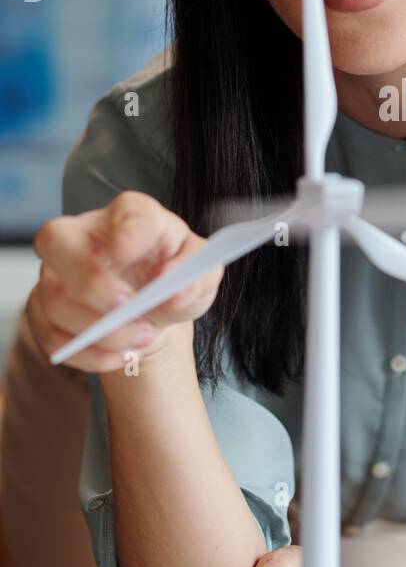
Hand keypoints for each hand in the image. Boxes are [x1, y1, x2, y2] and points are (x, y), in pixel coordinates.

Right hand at [28, 189, 223, 371]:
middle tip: (127, 307)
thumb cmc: (174, 280)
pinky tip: (122, 354)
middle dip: (90, 281)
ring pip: (54, 298)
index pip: (127, 212)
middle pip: (57, 240)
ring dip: (101, 329)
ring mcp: (56, 269)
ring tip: (142, 338)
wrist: (153, 309)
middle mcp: (84, 232)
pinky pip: (51, 334)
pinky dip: (90, 353)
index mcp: (133, 214)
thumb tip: (177, 292)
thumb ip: (199, 278)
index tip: (128, 250)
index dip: (127, 231)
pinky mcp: (42, 307)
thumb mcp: (202, 275)